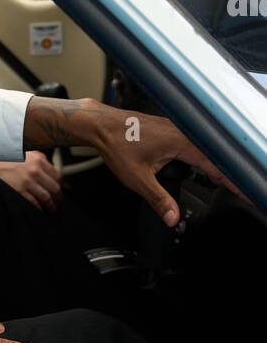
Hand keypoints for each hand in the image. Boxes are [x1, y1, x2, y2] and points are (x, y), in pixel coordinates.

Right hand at [0, 151, 61, 211]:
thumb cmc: (5, 155)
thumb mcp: (25, 151)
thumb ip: (38, 159)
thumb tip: (48, 169)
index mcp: (38, 159)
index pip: (57, 175)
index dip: (59, 185)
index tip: (58, 190)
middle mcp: (35, 170)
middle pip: (54, 188)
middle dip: (58, 198)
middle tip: (58, 203)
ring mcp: (27, 181)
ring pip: (46, 197)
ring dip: (50, 205)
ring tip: (51, 209)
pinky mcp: (19, 190)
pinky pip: (34, 203)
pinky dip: (39, 208)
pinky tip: (39, 210)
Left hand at [23, 95, 236, 226]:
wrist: (100, 125)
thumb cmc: (116, 144)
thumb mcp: (138, 179)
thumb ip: (159, 199)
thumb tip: (172, 217)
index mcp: (180, 142)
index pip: (214, 163)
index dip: (229, 179)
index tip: (242, 189)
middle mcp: (181, 132)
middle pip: (212, 154)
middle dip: (225, 172)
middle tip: (237, 188)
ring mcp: (175, 128)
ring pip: (202, 147)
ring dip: (213, 162)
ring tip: (224, 180)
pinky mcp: (168, 129)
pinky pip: (191, 142)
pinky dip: (200, 155)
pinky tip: (200, 164)